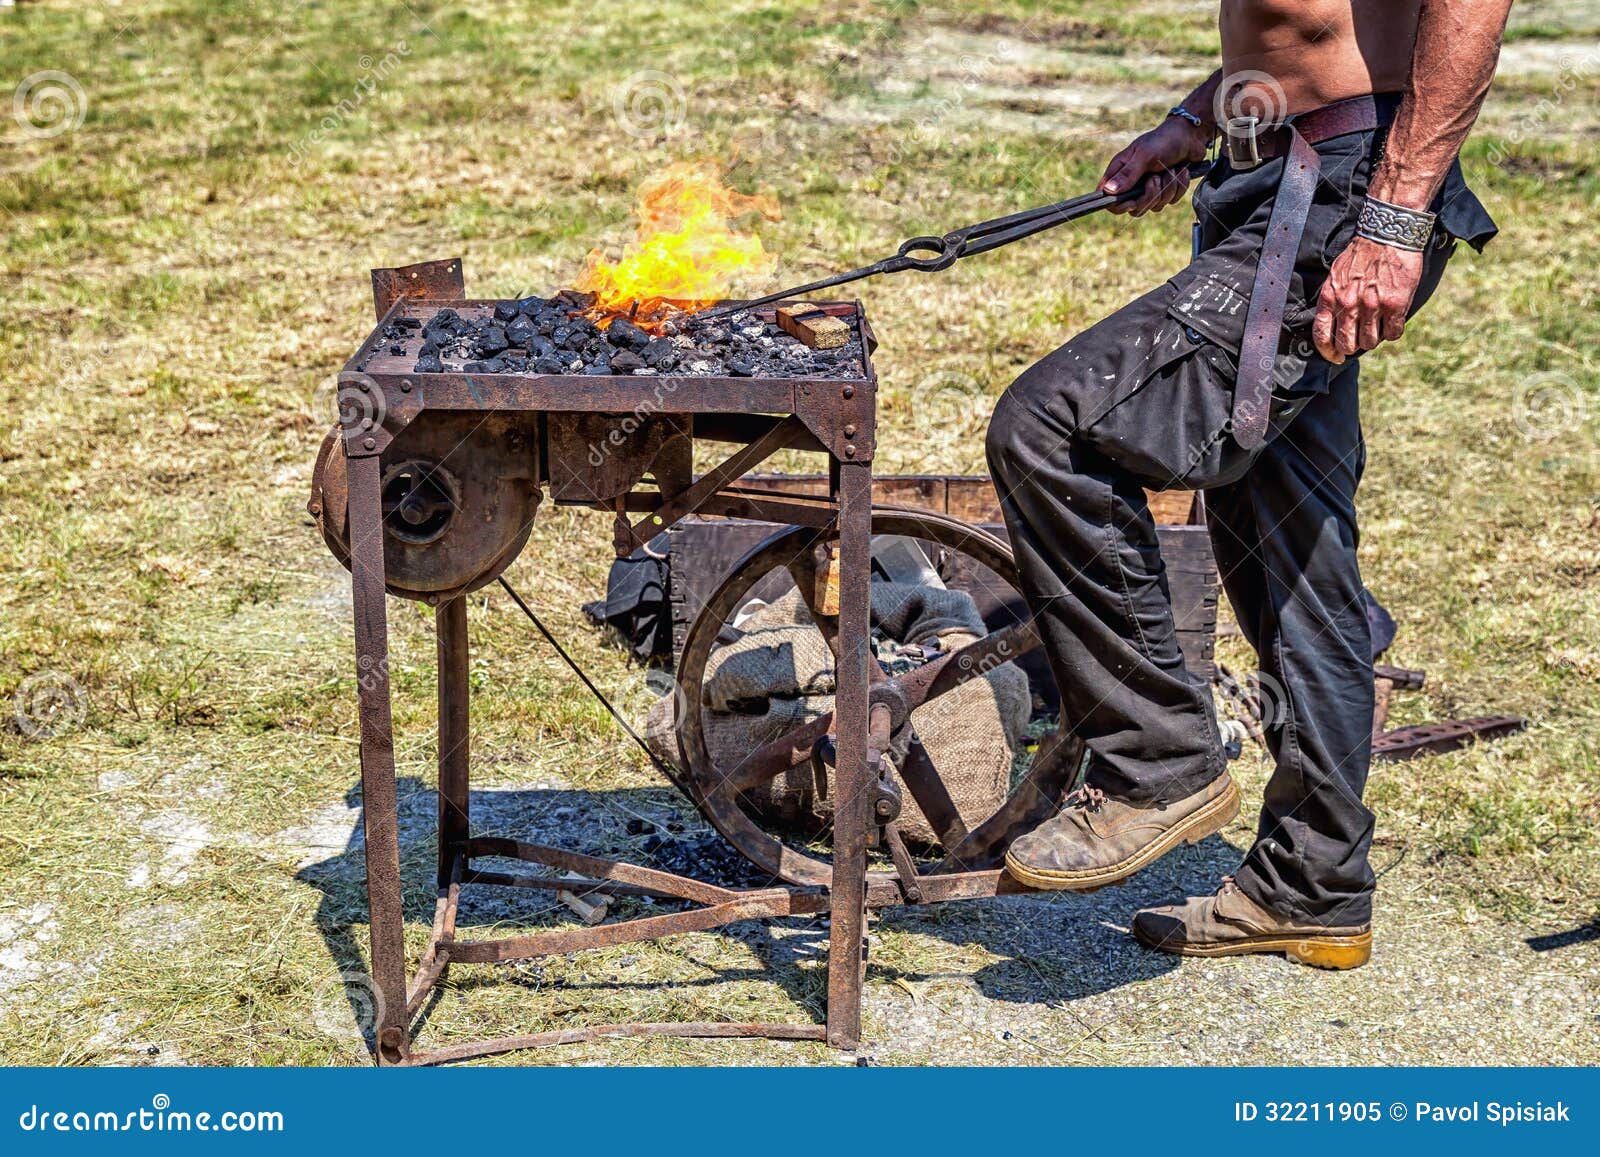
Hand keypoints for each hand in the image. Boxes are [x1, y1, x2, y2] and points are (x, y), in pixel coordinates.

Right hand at [1100, 118, 1210, 215]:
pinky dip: (1179, 186)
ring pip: (1155, 205)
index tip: (1132, 201)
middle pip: (1134, 208)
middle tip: (1156, 178)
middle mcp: (1133, 183)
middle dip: (1150, 196)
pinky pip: (1171, 200)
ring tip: (1171, 169)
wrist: (1190, 135)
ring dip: (1168, 187)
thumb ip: (1127, 174)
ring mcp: (1150, 188)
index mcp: (1120, 172)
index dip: (1118, 206)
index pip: (1107, 198)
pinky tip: (1181, 171)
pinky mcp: (1166, 190)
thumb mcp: (1144, 155)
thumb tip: (1108, 190)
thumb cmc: (1164, 140)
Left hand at [1312, 235, 1425, 363]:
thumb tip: (1334, 324)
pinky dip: (1393, 332)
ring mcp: (1372, 306)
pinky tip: (1393, 321)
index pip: (1322, 335)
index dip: (1327, 352)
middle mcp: (1349, 305)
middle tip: (1361, 339)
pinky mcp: (1395, 305)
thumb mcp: (1336, 275)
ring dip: (1374, 338)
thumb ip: (1334, 300)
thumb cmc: (1361, 254)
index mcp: (1331, 298)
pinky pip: (1393, 334)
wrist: (1386, 233)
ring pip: (1370, 342)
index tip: (1335, 357)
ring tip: (1378, 325)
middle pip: (1347, 345)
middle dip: (1353, 347)